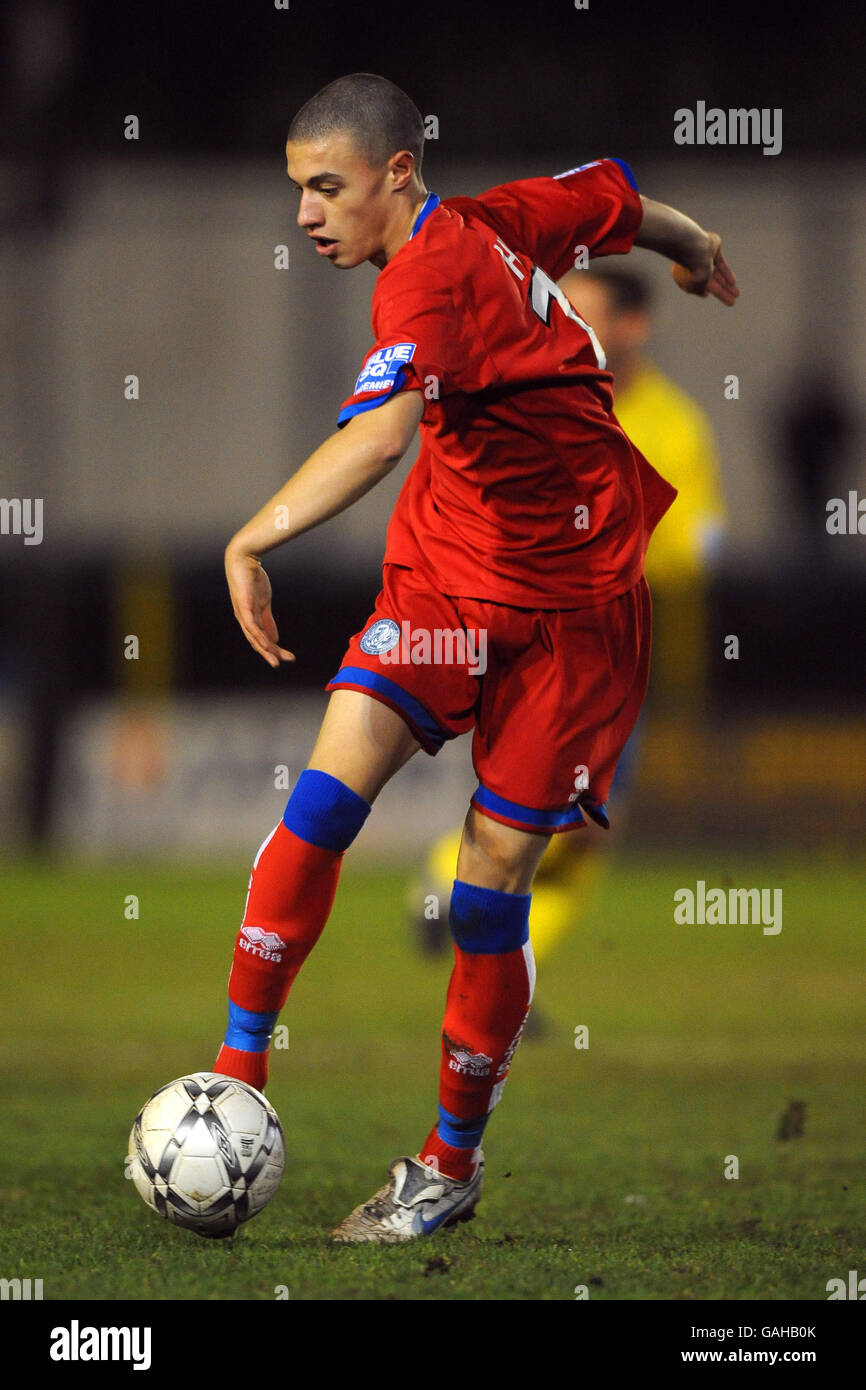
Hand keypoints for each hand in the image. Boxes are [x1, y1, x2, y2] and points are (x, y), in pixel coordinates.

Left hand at [224, 546, 294, 668]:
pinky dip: (258, 636)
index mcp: (251, 620)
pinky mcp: (243, 607)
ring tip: (274, 660)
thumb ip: (268, 621)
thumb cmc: (252, 580)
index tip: (286, 657)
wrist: (244, 560)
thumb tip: (275, 639)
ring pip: (254, 637)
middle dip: (269, 654)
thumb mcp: (264, 604)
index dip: (273, 650)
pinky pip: (251, 626)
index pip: (262, 639)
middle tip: (280, 664)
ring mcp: (243, 614)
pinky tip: (266, 645)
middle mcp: (244, 620)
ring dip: (264, 650)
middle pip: (257, 642)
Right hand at [672, 233, 738, 304]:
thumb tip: (705, 294)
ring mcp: (704, 255)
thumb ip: (699, 290)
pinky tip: (733, 283)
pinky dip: (726, 273)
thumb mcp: (694, 286)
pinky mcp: (713, 247)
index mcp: (684, 272)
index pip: (698, 284)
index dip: (705, 291)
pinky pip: (721, 263)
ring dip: (726, 284)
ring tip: (736, 295)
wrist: (695, 249)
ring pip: (717, 273)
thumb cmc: (692, 269)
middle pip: (710, 280)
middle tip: (731, 302)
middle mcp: (693, 263)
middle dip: (721, 291)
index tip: (709, 296)